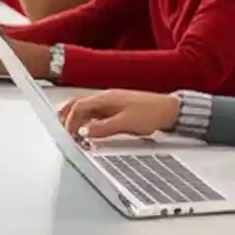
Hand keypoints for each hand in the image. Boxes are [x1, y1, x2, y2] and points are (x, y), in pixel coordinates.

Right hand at [58, 90, 180, 141]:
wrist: (170, 110)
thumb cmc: (152, 113)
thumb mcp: (126, 123)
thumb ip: (104, 128)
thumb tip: (84, 132)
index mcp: (105, 98)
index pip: (78, 107)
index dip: (69, 122)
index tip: (68, 136)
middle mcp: (106, 97)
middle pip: (77, 104)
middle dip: (66, 118)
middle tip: (64, 134)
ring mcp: (111, 102)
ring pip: (85, 108)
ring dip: (76, 119)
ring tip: (73, 134)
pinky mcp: (116, 107)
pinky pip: (95, 112)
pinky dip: (86, 120)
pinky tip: (89, 130)